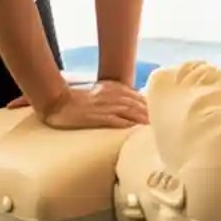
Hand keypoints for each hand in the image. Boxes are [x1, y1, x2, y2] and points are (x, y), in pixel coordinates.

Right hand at [7, 79, 148, 128]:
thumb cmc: (79, 99)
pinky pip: (119, 122)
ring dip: (144, 121)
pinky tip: (137, 132)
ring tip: (154, 131)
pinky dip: (130, 126)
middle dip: (151, 115)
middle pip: (139, 105)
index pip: (139, 97)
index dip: (149, 107)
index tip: (158, 115)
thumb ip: (116, 95)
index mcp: (115, 88)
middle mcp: (114, 95)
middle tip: (161, 125)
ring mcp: (107, 106)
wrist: (59, 102)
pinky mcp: (99, 117)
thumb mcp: (101, 92)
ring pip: (132, 113)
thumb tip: (132, 104)